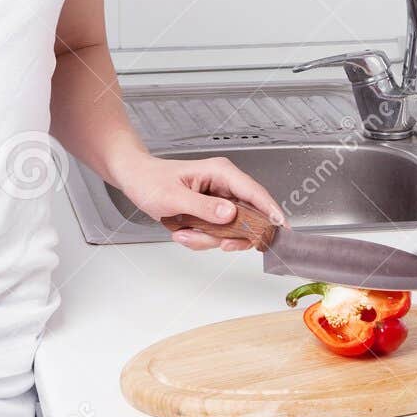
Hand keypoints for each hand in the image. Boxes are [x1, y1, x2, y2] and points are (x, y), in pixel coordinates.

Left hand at [117, 154, 284, 250]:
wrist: (135, 179)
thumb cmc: (151, 180)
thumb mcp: (174, 197)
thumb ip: (204, 208)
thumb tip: (231, 215)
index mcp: (221, 173)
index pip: (255, 192)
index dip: (271, 211)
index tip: (281, 229)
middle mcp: (225, 185)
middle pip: (248, 217)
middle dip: (230, 235)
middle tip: (218, 243)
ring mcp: (220, 200)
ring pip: (231, 230)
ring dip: (209, 239)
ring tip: (185, 233)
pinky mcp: (212, 212)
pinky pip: (217, 233)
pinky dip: (202, 238)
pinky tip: (184, 232)